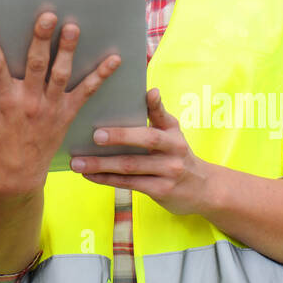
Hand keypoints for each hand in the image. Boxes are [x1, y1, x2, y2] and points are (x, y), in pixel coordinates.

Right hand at [0, 12, 120, 196]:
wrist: (18, 179)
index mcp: (5, 102)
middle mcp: (30, 101)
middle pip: (36, 64)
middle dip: (41, 38)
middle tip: (47, 16)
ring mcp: (51, 107)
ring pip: (61, 73)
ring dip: (67, 50)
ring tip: (73, 28)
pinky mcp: (66, 114)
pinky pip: (86, 92)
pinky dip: (100, 76)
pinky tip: (114, 59)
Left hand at [69, 87, 211, 214]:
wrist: (204, 190)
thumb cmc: (178, 154)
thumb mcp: (173, 133)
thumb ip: (158, 115)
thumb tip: (149, 91)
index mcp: (173, 131)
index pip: (163, 115)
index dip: (156, 104)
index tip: (149, 93)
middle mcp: (174, 149)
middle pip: (146, 140)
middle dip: (119, 137)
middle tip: (94, 135)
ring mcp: (168, 171)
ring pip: (131, 166)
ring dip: (102, 164)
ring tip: (77, 162)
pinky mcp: (161, 190)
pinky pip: (129, 184)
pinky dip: (107, 179)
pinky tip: (89, 176)